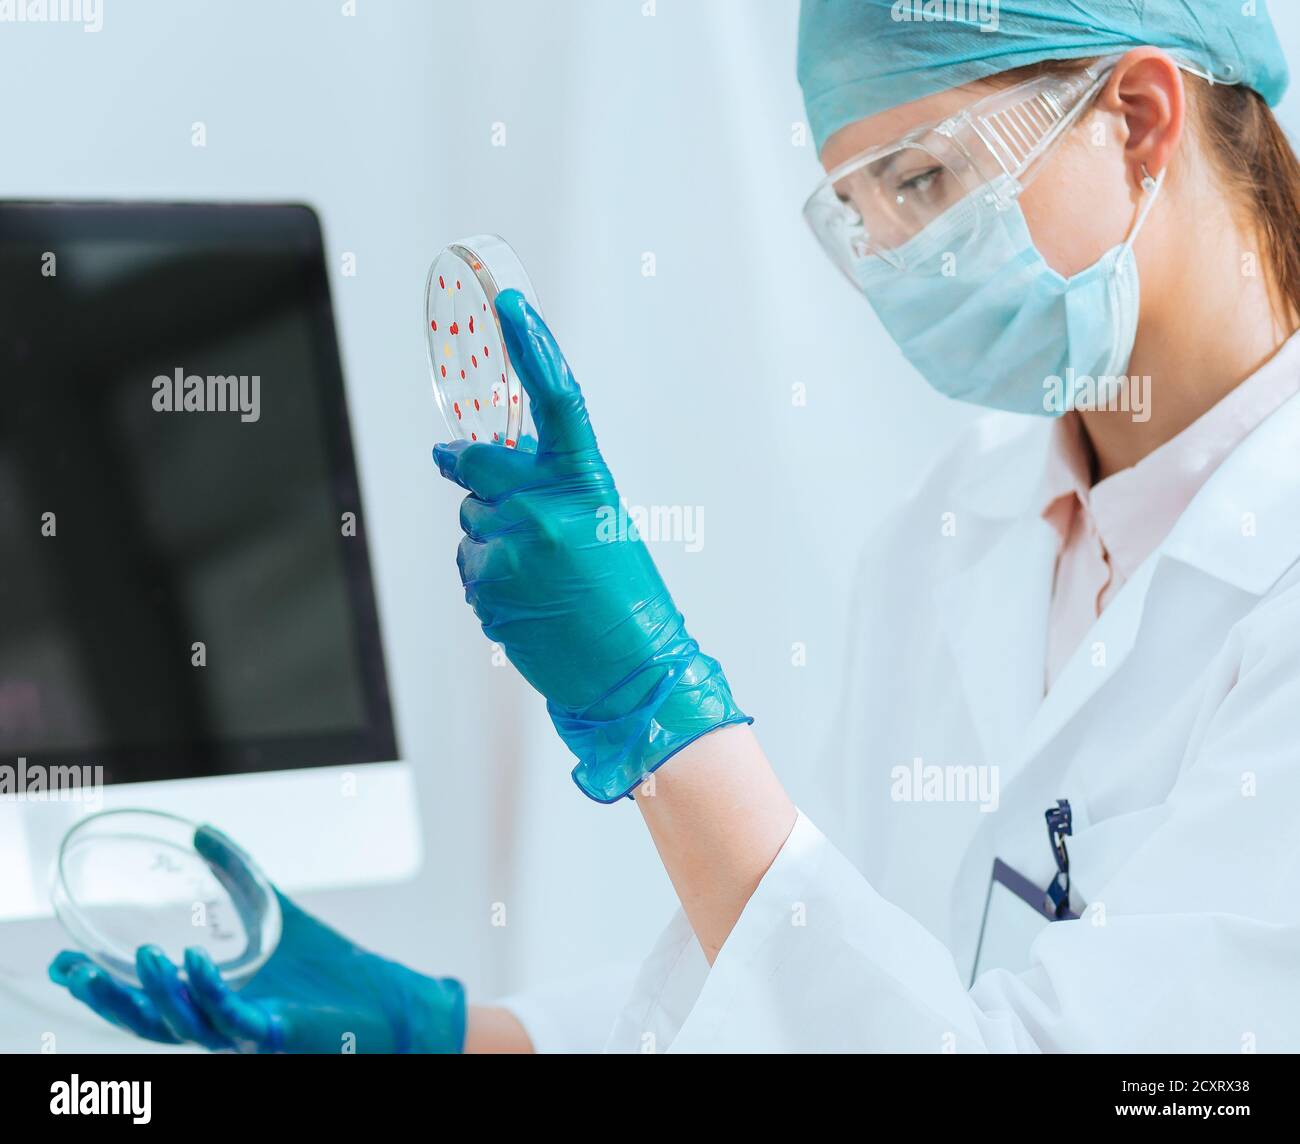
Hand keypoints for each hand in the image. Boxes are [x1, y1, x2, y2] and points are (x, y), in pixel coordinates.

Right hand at [49, 825, 464, 1053]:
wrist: (391, 1003)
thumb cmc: (333, 973)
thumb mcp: (276, 915)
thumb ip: (237, 878)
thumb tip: (198, 831)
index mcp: (215, 1005)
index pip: (146, 1002)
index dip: (104, 986)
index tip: (64, 961)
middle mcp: (223, 1028)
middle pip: (150, 1022)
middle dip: (110, 999)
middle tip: (74, 970)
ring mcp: (249, 1036)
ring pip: (187, 1024)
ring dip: (160, 993)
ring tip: (146, 955)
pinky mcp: (280, 1035)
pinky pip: (236, 1020)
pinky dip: (211, 994)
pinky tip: (196, 965)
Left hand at [434, 288, 748, 801]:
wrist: (632, 674)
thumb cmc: (627, 602)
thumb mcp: (603, 527)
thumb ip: (553, 492)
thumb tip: (490, 471)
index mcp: (586, 485)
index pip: (559, 402)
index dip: (535, 348)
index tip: (510, 306)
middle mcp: (546, 508)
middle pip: (477, 465)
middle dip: (463, 466)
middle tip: (447, 458)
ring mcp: (512, 547)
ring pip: (468, 523)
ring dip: (485, 536)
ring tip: (533, 575)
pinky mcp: (487, 586)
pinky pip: (467, 564)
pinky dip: (485, 577)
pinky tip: (523, 602)